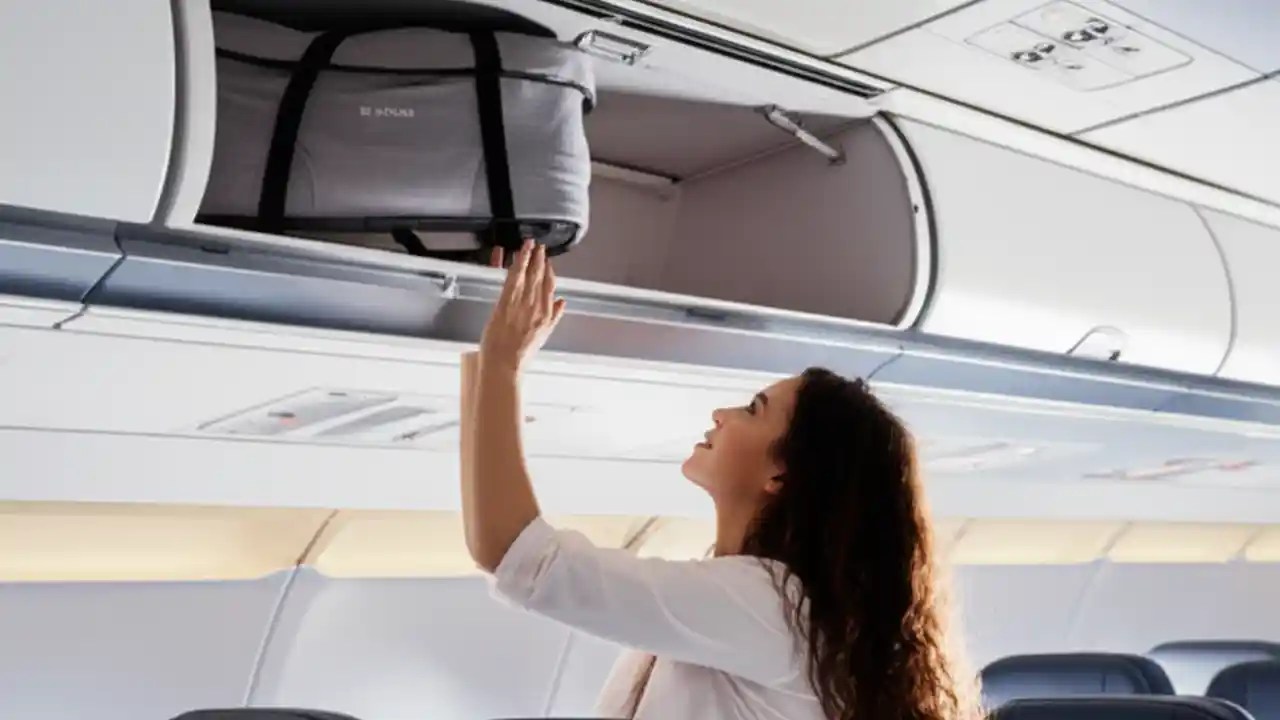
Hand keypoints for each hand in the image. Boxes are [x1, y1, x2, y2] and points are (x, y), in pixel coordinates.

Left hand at [478, 239, 566, 370]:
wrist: (505, 364)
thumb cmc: (520, 354)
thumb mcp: (544, 336)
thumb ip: (555, 316)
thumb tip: (563, 302)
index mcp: (547, 315)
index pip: (551, 288)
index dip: (550, 272)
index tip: (549, 263)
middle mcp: (537, 307)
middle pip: (540, 278)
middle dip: (541, 260)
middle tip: (540, 247)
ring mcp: (521, 305)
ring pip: (527, 275)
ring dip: (529, 257)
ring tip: (529, 244)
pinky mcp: (505, 303)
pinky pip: (512, 279)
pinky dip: (516, 264)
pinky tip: (516, 254)